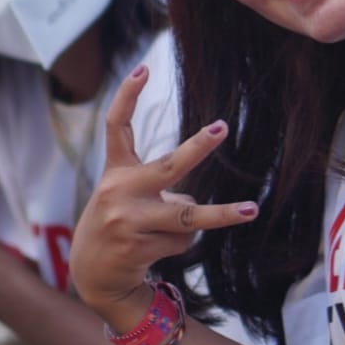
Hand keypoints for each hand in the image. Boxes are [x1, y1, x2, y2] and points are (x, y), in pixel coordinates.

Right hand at [69, 63, 258, 320]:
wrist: (93, 275)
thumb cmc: (120, 225)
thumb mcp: (129, 199)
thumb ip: (159, 190)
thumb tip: (192, 204)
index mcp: (116, 172)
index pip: (116, 127)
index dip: (127, 96)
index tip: (143, 68)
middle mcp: (118, 192)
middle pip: (168, 166)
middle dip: (198, 147)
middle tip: (222, 127)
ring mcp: (128, 221)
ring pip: (187, 213)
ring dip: (222, 214)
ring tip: (251, 209)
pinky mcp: (138, 248)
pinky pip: (182, 239)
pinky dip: (182, 242)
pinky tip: (160, 248)